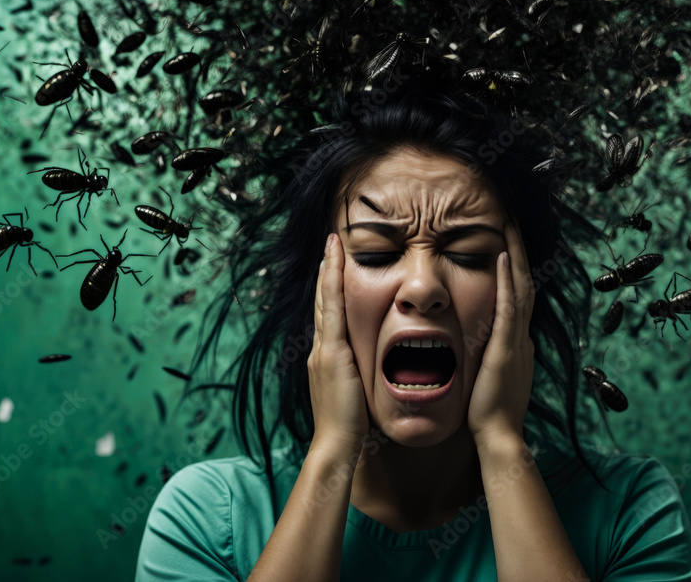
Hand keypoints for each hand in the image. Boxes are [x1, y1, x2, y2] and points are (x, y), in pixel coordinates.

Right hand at [308, 232, 370, 451]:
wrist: (336, 443)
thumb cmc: (350, 426)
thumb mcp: (355, 393)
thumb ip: (360, 376)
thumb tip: (371, 370)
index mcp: (326, 358)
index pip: (329, 316)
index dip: (330, 291)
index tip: (334, 269)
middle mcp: (320, 349)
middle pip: (323, 302)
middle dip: (326, 273)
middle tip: (330, 246)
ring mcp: (323, 349)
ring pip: (325, 300)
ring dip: (328, 270)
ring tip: (332, 246)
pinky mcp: (331, 352)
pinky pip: (331, 309)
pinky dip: (332, 283)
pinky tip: (334, 263)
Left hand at [468, 223, 535, 450]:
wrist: (499, 436)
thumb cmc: (491, 413)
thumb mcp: (495, 378)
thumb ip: (496, 358)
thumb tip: (494, 346)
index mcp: (517, 342)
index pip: (518, 298)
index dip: (515, 270)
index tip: (508, 245)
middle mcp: (521, 335)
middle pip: (524, 283)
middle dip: (519, 252)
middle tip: (513, 222)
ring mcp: (516, 339)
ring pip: (521, 286)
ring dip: (516, 254)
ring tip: (510, 225)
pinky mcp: (506, 346)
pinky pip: (509, 304)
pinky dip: (507, 278)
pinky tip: (503, 255)